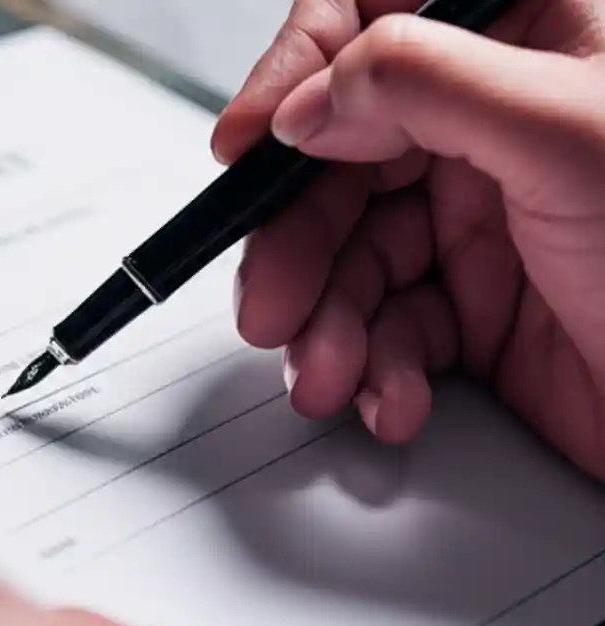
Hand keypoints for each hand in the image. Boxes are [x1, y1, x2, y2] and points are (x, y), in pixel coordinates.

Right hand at [218, 0, 604, 477]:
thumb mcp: (570, 136)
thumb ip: (429, 85)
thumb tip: (317, 98)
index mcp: (531, 45)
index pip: (375, 20)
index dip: (298, 73)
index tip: (250, 143)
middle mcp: (493, 128)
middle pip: (339, 159)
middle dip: (296, 240)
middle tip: (273, 299)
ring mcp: (480, 221)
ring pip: (348, 254)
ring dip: (324, 322)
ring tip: (327, 368)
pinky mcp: (475, 308)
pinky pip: (383, 326)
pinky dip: (370, 366)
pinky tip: (389, 393)